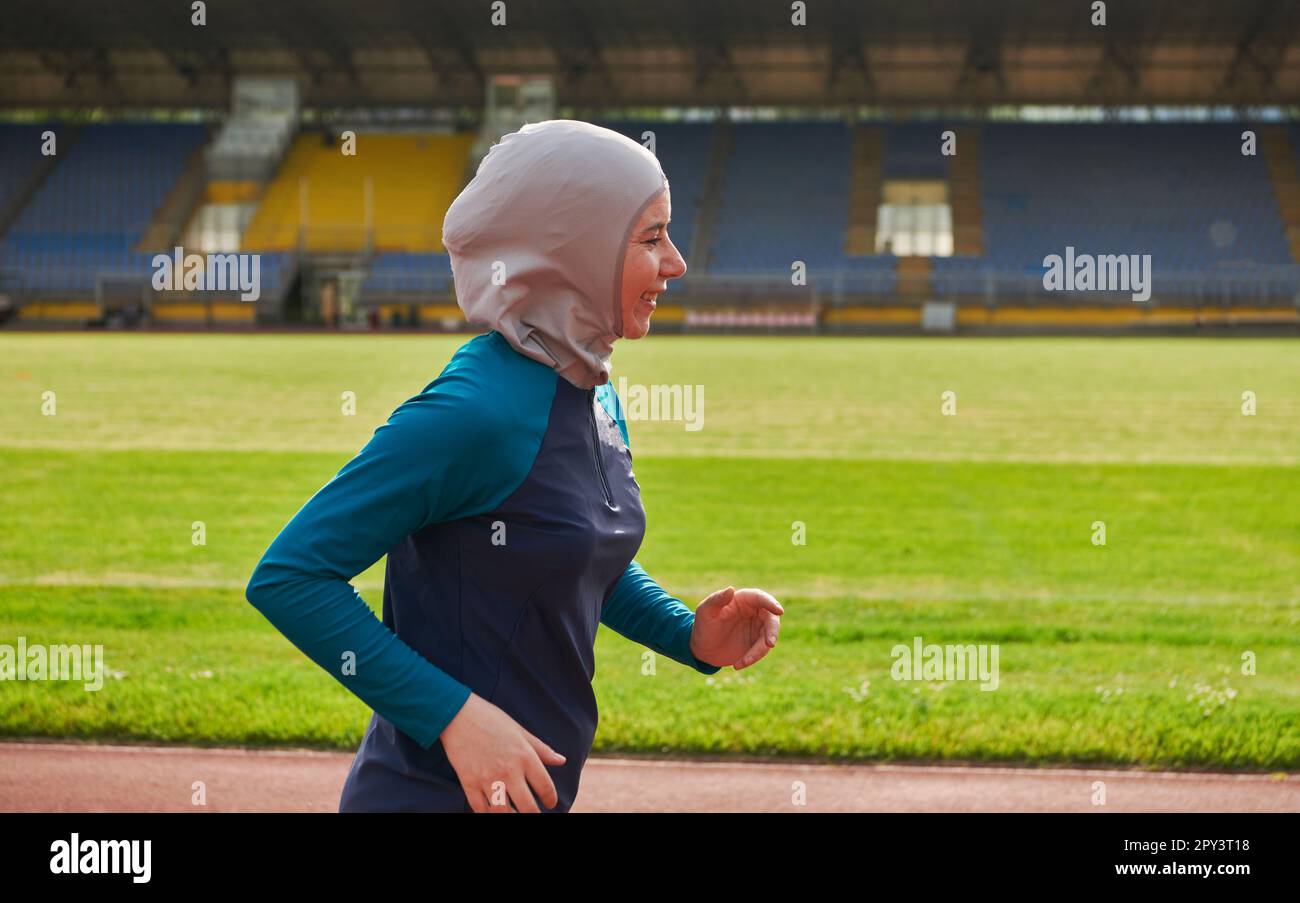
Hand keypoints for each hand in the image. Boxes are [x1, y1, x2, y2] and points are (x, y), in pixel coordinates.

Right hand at [439, 692, 565, 812]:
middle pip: (527, 807)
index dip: (550, 799)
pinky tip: (492, 811)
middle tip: (533, 813)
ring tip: (514, 813)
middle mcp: (508, 770)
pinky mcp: (469, 783)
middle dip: (533, 814)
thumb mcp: (520, 731)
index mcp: (524, 756)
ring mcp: (487, 779)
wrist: (457, 714)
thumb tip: (561, 761)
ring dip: (511, 816)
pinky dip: (487, 813)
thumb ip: (541, 749)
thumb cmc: (491, 719)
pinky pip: (479, 808)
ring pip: (502, 812)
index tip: (550, 803)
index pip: (545, 787)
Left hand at [688, 587, 783, 669]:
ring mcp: (758, 628)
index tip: (779, 611)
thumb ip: (716, 599)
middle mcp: (755, 612)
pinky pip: (761, 650)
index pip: (761, 598)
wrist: (702, 648)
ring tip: (743, 662)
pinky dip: (752, 658)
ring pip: (768, 637)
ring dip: (759, 650)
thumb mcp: (705, 611)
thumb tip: (731, 589)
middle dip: (773, 631)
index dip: (771, 603)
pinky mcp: (758, 643)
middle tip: (770, 643)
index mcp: (744, 600)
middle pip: (771, 618)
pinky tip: (738, 664)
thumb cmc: (703, 625)